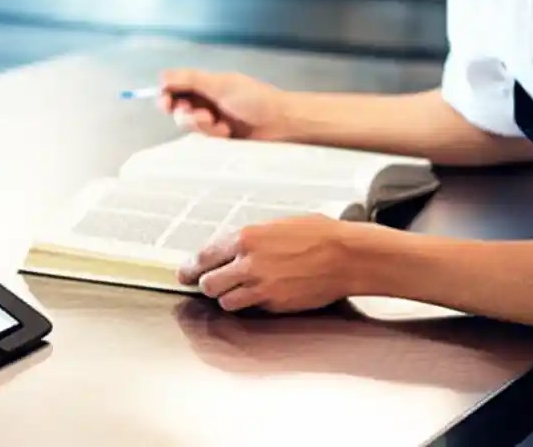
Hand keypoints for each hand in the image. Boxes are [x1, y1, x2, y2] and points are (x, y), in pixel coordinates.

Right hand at [158, 69, 291, 140]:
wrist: (281, 123)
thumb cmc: (254, 99)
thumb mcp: (221, 85)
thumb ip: (190, 80)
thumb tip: (162, 77)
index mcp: (206, 85)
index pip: (175, 89)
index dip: (166, 96)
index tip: (166, 103)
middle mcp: (206, 102)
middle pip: (178, 110)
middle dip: (187, 116)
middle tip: (202, 117)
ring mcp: (213, 122)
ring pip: (190, 127)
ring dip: (203, 126)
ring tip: (222, 126)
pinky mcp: (220, 139)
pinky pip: (203, 141)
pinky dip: (213, 136)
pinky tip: (228, 134)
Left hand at [177, 215, 354, 313]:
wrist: (347, 256)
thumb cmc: (321, 234)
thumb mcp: (279, 224)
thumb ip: (252, 237)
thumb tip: (233, 247)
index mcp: (246, 237)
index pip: (204, 256)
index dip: (191, 267)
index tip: (185, 272)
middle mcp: (248, 263)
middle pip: (208, 283)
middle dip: (209, 284)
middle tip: (213, 283)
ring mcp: (260, 286)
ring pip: (225, 301)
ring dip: (229, 296)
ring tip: (241, 289)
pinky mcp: (274, 304)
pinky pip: (250, 308)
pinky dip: (250, 304)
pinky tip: (262, 294)